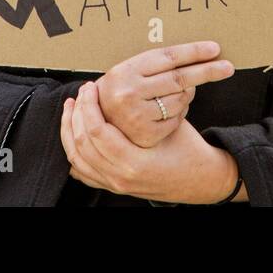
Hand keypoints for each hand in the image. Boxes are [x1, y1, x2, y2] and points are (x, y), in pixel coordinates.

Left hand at [60, 80, 242, 203]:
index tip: (90, 87)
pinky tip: (74, 137)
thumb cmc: (189, 148)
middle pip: (81, 144)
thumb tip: (116, 86)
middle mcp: (120, 177)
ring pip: (77, 158)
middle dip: (76, 115)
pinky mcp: (115, 186)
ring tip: (72, 110)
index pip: (96, 130)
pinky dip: (75, 153)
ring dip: (70, 131)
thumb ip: (142, 110)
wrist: (203, 179)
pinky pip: (84, 172)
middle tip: (80, 94)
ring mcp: (116, 185)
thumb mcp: (169, 125)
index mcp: (133, 162)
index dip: (89, 105)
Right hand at [94, 41, 233, 147]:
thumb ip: (155, 63)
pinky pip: (177, 118)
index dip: (194, 52)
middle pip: (179, 78)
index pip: (168, 57)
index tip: (215, 49)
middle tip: (228, 67)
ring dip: (189, 93)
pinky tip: (172, 107)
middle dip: (207, 71)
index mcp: (125, 70)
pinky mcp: (146, 135)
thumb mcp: (129, 71)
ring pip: (181, 98)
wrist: (98, 122)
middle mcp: (129, 92)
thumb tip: (198, 53)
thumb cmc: (120, 90)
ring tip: (184, 89)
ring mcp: (137, 115)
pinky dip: (181, 111)